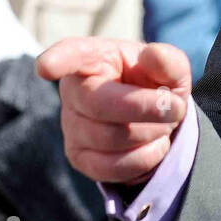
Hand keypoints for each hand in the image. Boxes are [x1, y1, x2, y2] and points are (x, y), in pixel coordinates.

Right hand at [37, 37, 190, 184]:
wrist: (156, 122)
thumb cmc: (156, 85)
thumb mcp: (171, 70)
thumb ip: (168, 60)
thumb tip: (153, 56)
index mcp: (93, 57)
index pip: (72, 54)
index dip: (59, 60)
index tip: (45, 67)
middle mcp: (73, 90)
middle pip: (100, 105)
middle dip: (146, 109)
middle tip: (175, 107)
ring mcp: (71, 125)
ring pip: (110, 138)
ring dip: (150, 133)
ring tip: (162, 125)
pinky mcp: (78, 157)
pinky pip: (111, 167)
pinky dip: (144, 158)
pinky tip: (153, 145)